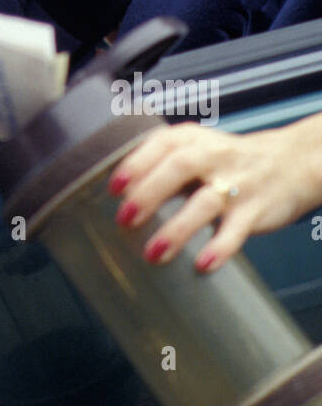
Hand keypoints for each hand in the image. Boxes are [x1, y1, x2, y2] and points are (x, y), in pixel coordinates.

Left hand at [107, 113, 321, 272]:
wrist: (291, 163)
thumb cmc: (230, 161)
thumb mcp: (197, 150)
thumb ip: (162, 168)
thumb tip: (121, 197)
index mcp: (194, 140)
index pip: (162, 144)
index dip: (136, 164)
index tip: (113, 188)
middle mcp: (214, 156)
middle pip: (180, 167)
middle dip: (149, 192)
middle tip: (124, 219)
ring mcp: (237, 183)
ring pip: (206, 202)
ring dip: (177, 229)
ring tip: (152, 254)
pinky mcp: (256, 210)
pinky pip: (237, 231)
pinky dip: (219, 248)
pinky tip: (202, 265)